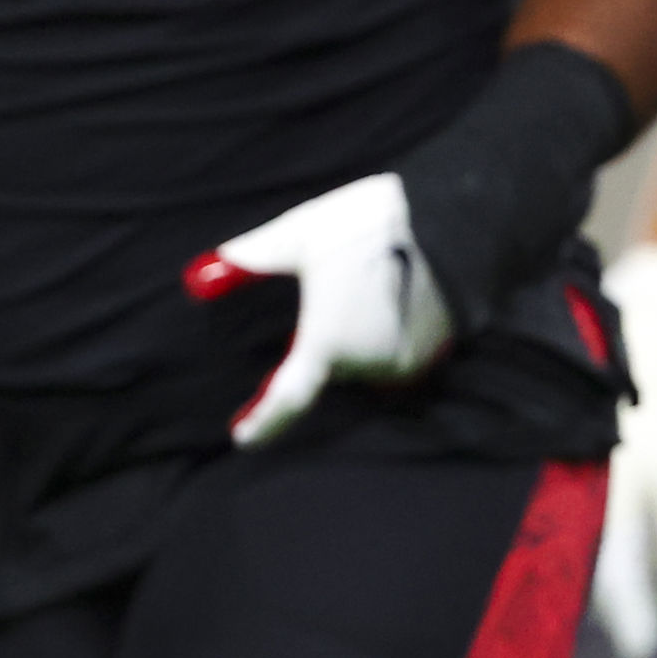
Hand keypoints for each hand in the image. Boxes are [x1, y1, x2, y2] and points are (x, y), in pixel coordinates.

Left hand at [187, 171, 452, 448]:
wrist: (452, 219)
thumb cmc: (366, 225)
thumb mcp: (297, 235)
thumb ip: (250, 258)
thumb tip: (204, 273)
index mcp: (327, 343)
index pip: (287, 398)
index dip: (264, 422)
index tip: (242, 438)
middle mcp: (367, 363)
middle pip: (329, 367)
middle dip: (321, 341)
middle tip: (330, 292)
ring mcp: (407, 360)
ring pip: (363, 360)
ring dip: (354, 336)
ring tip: (363, 283)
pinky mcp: (439, 351)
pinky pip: (395, 352)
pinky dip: (383, 333)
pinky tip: (388, 294)